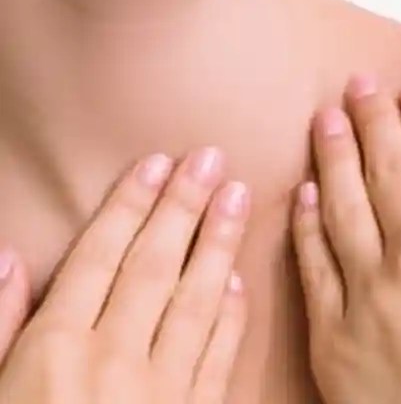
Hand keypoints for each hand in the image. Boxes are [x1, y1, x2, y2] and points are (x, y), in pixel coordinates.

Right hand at [0, 148, 249, 402]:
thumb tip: (8, 255)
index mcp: (54, 347)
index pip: (98, 258)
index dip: (129, 207)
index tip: (156, 163)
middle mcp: (113, 359)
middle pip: (153, 268)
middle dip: (183, 208)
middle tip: (212, 159)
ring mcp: (163, 392)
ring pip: (196, 303)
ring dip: (220, 245)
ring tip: (238, 196)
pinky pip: (219, 358)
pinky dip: (231, 317)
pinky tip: (239, 281)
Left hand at [293, 75, 400, 403]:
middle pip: (391, 165)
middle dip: (375, 117)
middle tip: (361, 85)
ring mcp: (371, 292)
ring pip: (343, 201)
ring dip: (333, 151)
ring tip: (327, 118)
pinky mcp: (333, 332)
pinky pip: (312, 260)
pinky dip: (306, 220)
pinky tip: (305, 193)